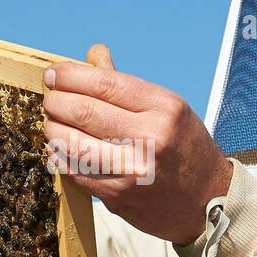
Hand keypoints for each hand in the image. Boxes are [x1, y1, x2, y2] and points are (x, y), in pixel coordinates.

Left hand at [43, 44, 232, 245]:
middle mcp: (150, 138)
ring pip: (72, 143)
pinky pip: (75, 171)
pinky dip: (60, 156)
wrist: (208, 201)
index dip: (70, 76)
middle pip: (84, 111)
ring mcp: (132, 170)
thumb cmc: (185, 147)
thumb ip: (127, 86)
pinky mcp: (118, 195)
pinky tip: (59, 147)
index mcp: (164, 107)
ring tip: (51, 122)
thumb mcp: (169, 108)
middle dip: (56, 101)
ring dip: (52, 129)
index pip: (104, 83)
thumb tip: (93, 55)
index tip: (53, 74)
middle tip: (49, 98)